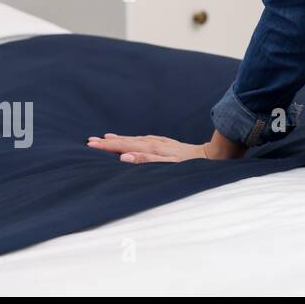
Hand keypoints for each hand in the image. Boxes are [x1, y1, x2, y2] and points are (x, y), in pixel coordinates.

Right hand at [86, 133, 208, 162]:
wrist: (213, 156)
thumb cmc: (191, 166)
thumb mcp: (169, 166)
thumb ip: (146, 161)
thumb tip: (124, 158)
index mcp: (153, 149)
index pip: (125, 147)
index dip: (108, 146)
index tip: (91, 144)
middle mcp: (156, 143)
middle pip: (128, 141)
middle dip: (109, 141)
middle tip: (91, 140)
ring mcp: (163, 143)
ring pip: (136, 139)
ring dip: (121, 139)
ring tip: (106, 138)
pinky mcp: (169, 144)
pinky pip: (146, 139)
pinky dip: (135, 139)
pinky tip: (132, 140)